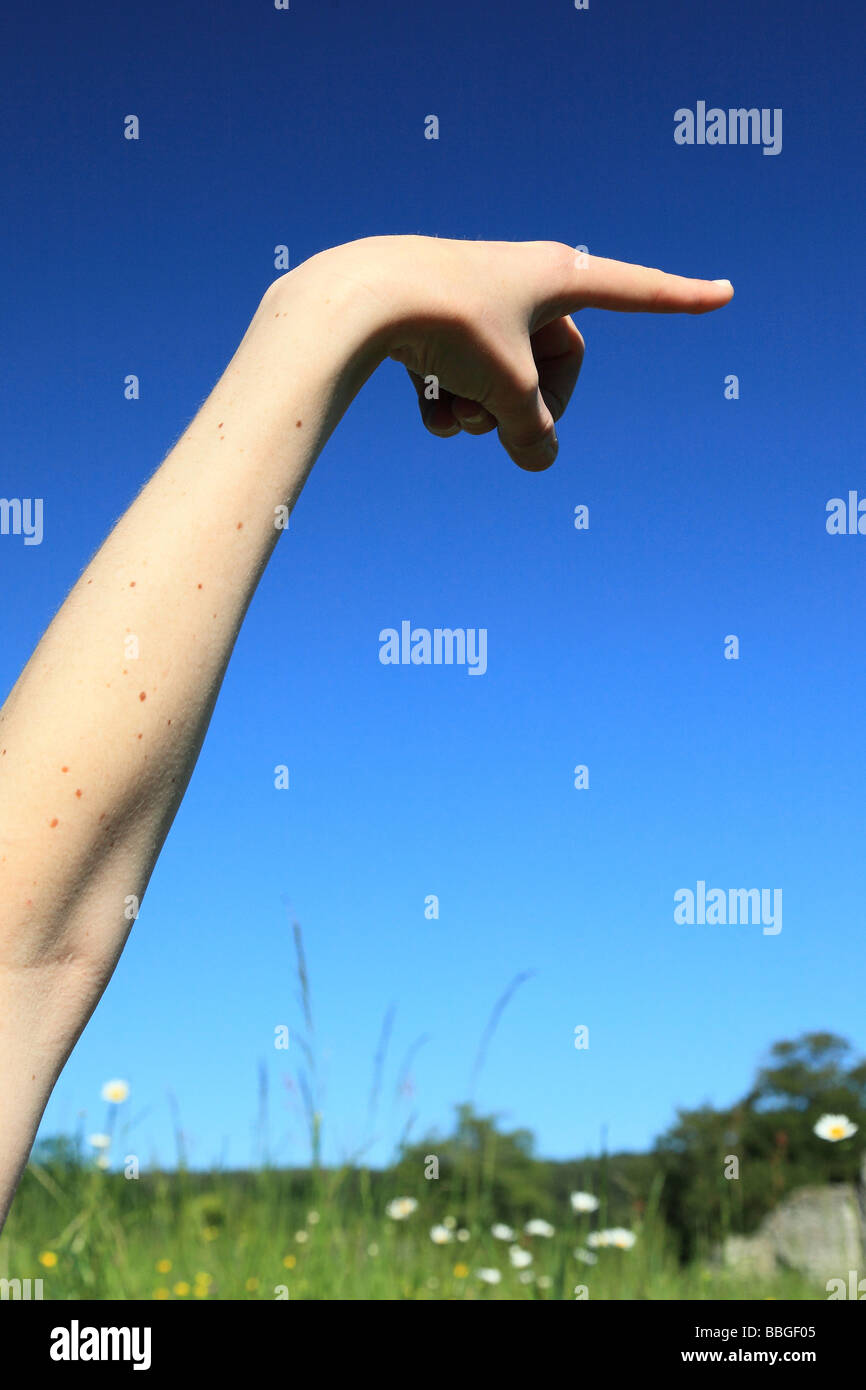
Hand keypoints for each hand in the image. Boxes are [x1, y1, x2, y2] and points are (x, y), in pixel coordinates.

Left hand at [344, 235, 732, 471]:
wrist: (360, 300)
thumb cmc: (449, 326)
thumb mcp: (507, 388)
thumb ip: (533, 431)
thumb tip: (540, 459)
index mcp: (558, 276)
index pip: (637, 292)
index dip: (680, 300)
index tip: (725, 294)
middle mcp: (522, 283)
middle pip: (557, 364)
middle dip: (531, 405)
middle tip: (505, 424)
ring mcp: (476, 304)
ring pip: (503, 377)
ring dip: (485, 409)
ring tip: (454, 411)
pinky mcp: (434, 324)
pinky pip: (464, 377)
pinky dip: (451, 401)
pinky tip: (427, 407)